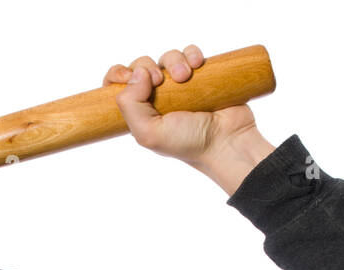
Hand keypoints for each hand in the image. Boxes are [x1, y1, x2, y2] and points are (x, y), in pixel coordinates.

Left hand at [105, 45, 275, 195]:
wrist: (226, 140)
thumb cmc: (188, 143)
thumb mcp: (149, 134)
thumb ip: (131, 106)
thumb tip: (137, 73)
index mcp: (140, 111)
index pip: (117, 85)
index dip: (117, 74)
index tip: (127, 76)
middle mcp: (158, 97)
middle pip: (141, 65)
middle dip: (147, 66)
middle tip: (160, 81)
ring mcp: (180, 86)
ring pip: (167, 57)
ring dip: (174, 60)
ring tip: (185, 76)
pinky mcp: (201, 75)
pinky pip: (190, 53)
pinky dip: (192, 53)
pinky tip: (198, 64)